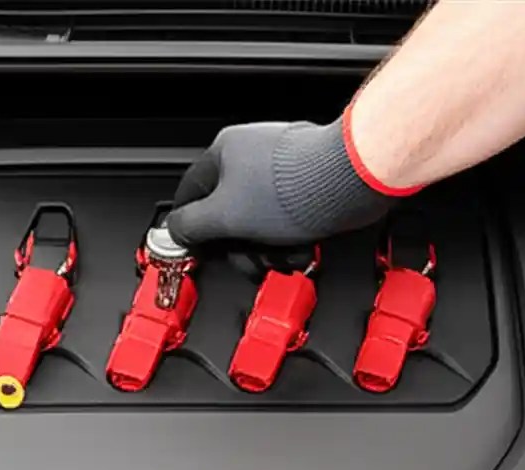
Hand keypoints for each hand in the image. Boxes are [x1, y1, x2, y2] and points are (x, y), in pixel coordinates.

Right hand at [166, 119, 405, 248]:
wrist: (349, 180)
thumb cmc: (291, 189)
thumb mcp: (224, 216)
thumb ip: (191, 225)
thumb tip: (175, 231)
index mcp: (224, 152)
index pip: (191, 193)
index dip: (192, 228)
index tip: (200, 250)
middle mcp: (251, 154)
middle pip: (230, 213)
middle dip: (241, 246)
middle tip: (251, 261)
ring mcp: (281, 167)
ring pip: (261, 220)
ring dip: (269, 248)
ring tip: (282, 256)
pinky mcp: (309, 182)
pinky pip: (289, 218)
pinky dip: (292, 238)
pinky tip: (300, 249)